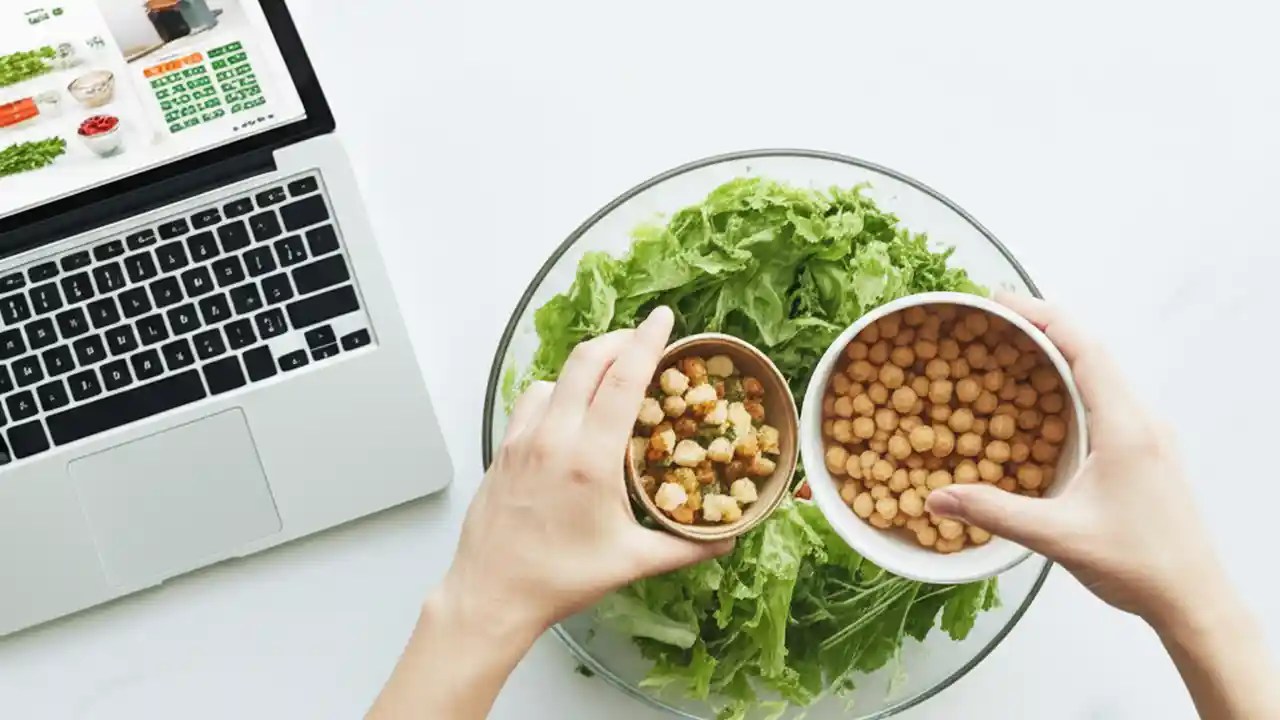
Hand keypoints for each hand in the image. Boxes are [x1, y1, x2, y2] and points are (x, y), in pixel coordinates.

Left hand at [444, 307, 731, 633]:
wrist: (491, 594)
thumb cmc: (559, 580)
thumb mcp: (631, 562)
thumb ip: (685, 548)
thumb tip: (726, 539)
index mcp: (590, 460)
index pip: (622, 380)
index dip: (646, 342)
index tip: (664, 318)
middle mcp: (553, 439)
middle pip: (586, 361)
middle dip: (618, 339)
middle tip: (644, 338)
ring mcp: (523, 440)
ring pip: (556, 376)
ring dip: (585, 365)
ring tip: (610, 373)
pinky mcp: (505, 447)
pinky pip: (532, 399)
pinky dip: (555, 390)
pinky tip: (569, 408)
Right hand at [924, 294, 1222, 623]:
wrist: (1193, 599)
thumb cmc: (1138, 565)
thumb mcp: (1057, 536)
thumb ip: (994, 512)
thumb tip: (935, 499)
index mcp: (1125, 425)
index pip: (1083, 347)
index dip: (1040, 317)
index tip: (998, 303)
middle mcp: (1141, 420)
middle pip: (1091, 350)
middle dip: (1042, 327)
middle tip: (993, 319)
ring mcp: (1148, 435)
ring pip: (1101, 374)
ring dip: (1058, 354)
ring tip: (1011, 349)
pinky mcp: (1146, 452)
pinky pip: (1105, 398)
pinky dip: (1071, 382)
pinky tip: (1043, 401)